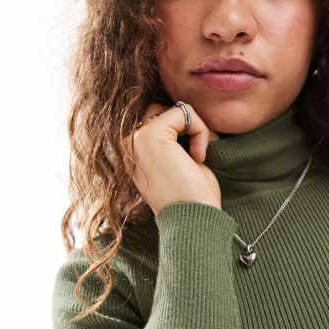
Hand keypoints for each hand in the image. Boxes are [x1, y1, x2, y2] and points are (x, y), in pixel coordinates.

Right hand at [127, 102, 221, 216]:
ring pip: (175, 109)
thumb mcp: (179, 162)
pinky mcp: (149, 135)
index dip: (183, 132)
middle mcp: (127, 146)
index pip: (157, 119)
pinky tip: (198, 158)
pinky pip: (185, 112)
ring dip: (196, 129)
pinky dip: (201, 131)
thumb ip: (174, 137)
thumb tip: (184, 108)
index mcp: (132, 154)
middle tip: (197, 155)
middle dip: (187, 126)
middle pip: (162, 110)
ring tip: (197, 158)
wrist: (193, 220)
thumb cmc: (193, 198)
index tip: (192, 161)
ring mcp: (135, 140)